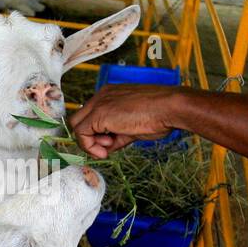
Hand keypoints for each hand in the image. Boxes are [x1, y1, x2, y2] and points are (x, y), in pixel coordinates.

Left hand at [69, 85, 185, 158]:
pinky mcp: (99, 114)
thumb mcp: (133, 127)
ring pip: (77, 126)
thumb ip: (117, 136)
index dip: (96, 133)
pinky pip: (81, 133)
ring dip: (90, 143)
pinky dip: (89, 146)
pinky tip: (105, 151)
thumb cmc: (159, 115)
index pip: (91, 115)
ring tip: (109, 148)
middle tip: (105, 148)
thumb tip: (107, 148)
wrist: (170, 107)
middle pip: (79, 119)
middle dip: (89, 138)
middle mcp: (102, 96)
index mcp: (110, 95)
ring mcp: (99, 103)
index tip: (109, 144)